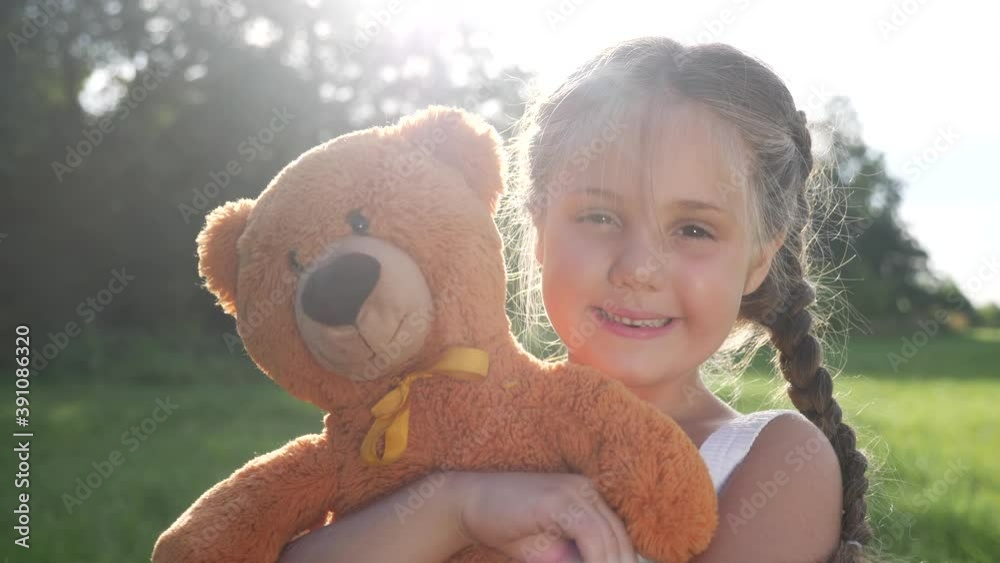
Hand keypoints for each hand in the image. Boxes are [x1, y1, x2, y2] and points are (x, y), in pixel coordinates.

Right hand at [453, 472, 638, 562]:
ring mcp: (573, 491)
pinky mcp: (558, 500)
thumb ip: (576, 557)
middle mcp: (585, 488)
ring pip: (608, 537)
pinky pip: (590, 534)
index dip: (623, 561)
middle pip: (618, 537)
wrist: (466, 503)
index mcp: (587, 496)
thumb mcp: (549, 550)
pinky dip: (595, 559)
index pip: (617, 535)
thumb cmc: (506, 528)